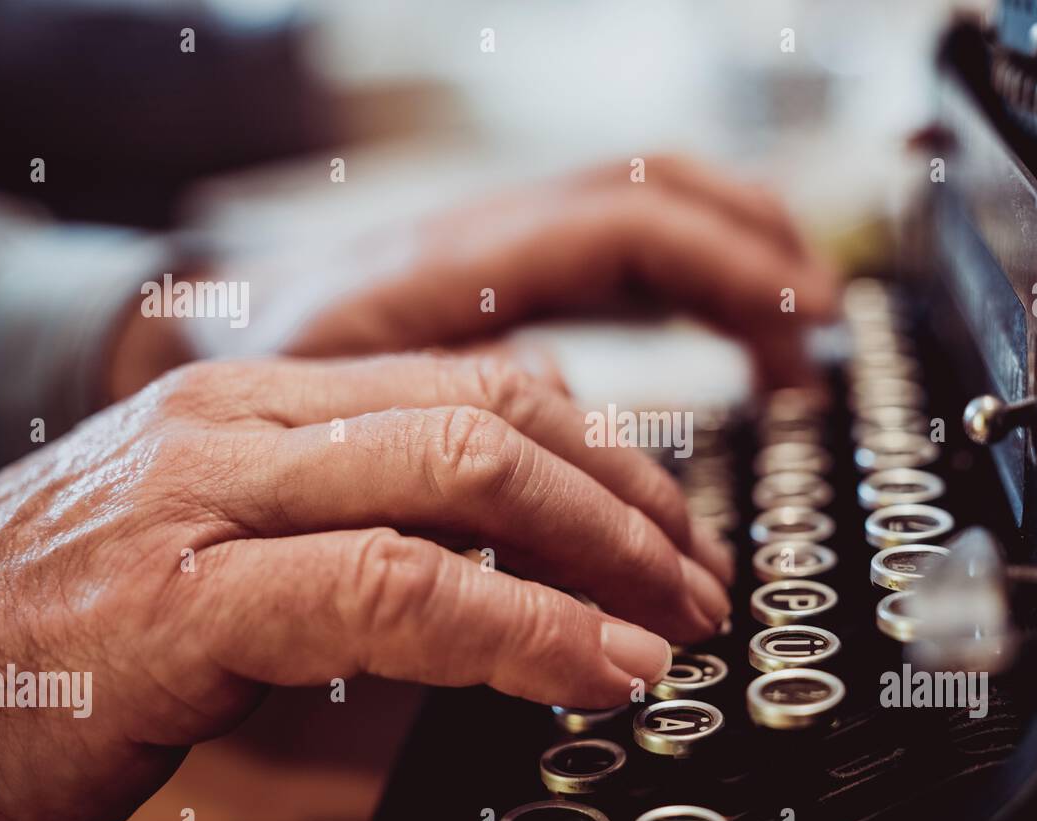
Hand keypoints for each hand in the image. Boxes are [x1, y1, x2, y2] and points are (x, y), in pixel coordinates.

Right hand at [0, 353, 729, 820]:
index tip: (669, 534)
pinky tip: (597, 672)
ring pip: (464, 479)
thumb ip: (351, 518)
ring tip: (676, 631)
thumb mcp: (224, 544)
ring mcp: (209, 499)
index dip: (604, 457)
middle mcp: (241, 422)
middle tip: (700, 586)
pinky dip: (524, 632)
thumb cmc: (65, 632)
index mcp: (260, 402)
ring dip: (604, 557)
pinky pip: (398, 591)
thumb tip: (501, 543)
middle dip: (629, 503)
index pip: (480, 386)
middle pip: (497, 417)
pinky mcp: (184, 600)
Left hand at [107, 156, 837, 398]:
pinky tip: (728, 336)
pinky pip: (627, 252)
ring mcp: (509, 242)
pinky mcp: (514, 269)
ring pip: (652, 210)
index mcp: (462, 256)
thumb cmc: (265, 366)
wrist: (212, 321)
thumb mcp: (342, 401)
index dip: (727, 265)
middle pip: (658, 191)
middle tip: (824, 325)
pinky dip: (698, 282)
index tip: (801, 323)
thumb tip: (575, 412)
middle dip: (757, 245)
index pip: (625, 226)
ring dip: (738, 256)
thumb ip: (456, 408)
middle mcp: (497, 230)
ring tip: (800, 332)